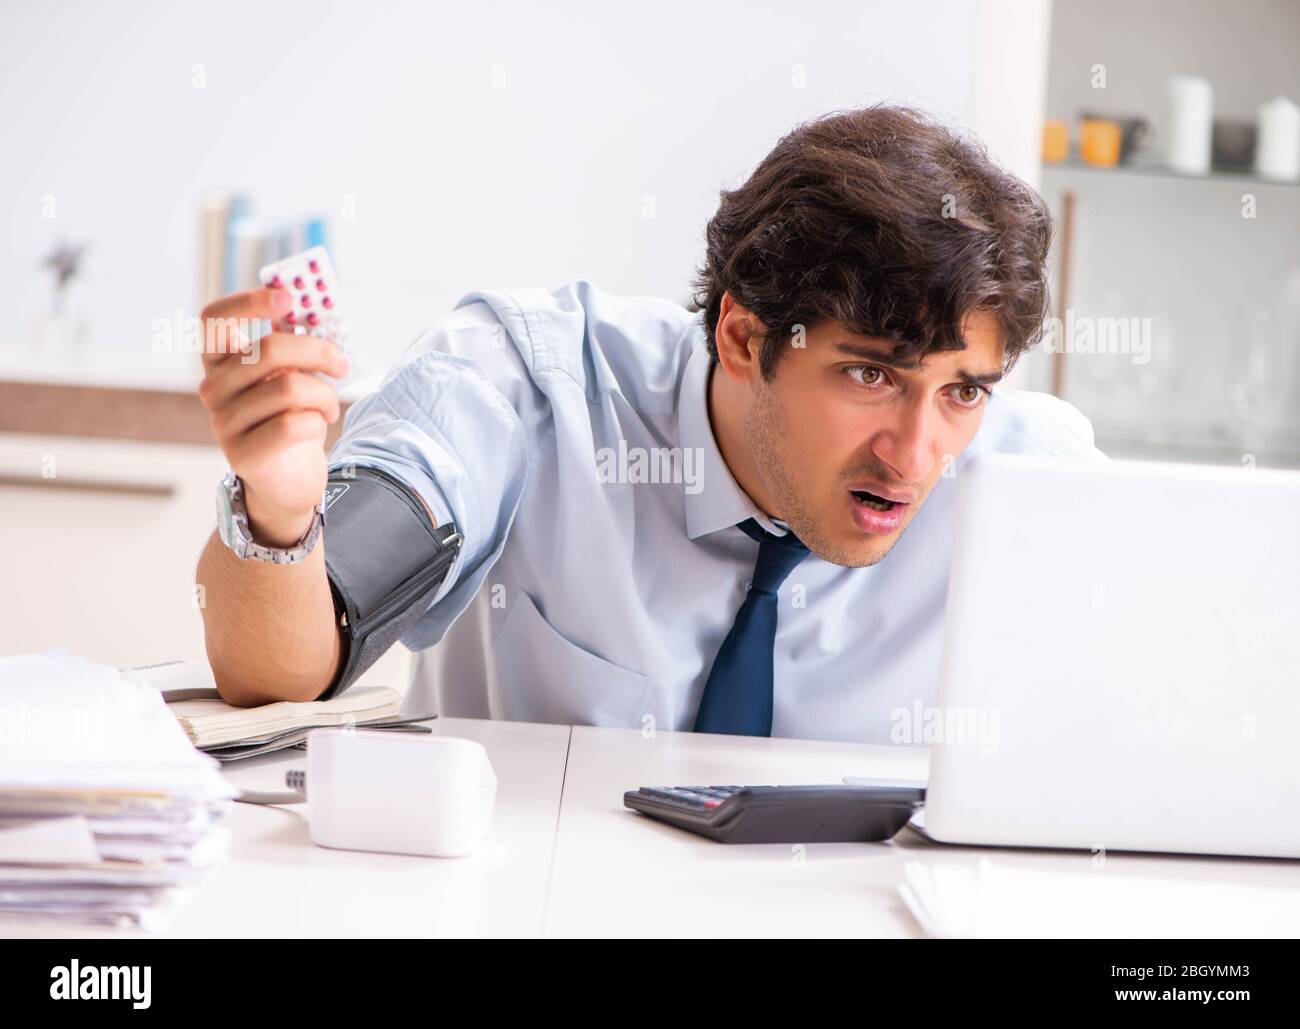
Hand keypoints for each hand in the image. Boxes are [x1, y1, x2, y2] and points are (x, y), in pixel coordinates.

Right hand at [197, 288, 349, 545]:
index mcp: (220, 361)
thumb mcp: (291, 375)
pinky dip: (318, 422)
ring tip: (329, 407)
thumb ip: (295, 342)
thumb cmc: (291, 415)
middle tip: (343, 364)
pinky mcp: (242, 454)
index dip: (249, 302)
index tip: (288, 298)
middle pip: (268, 349)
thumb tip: (316, 307)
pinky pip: (294, 424)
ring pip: (290, 388)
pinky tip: (318, 426)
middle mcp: (212, 388)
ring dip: (324, 396)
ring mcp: (223, 422)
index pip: (214, 318)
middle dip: (318, 352)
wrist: (288, 477)